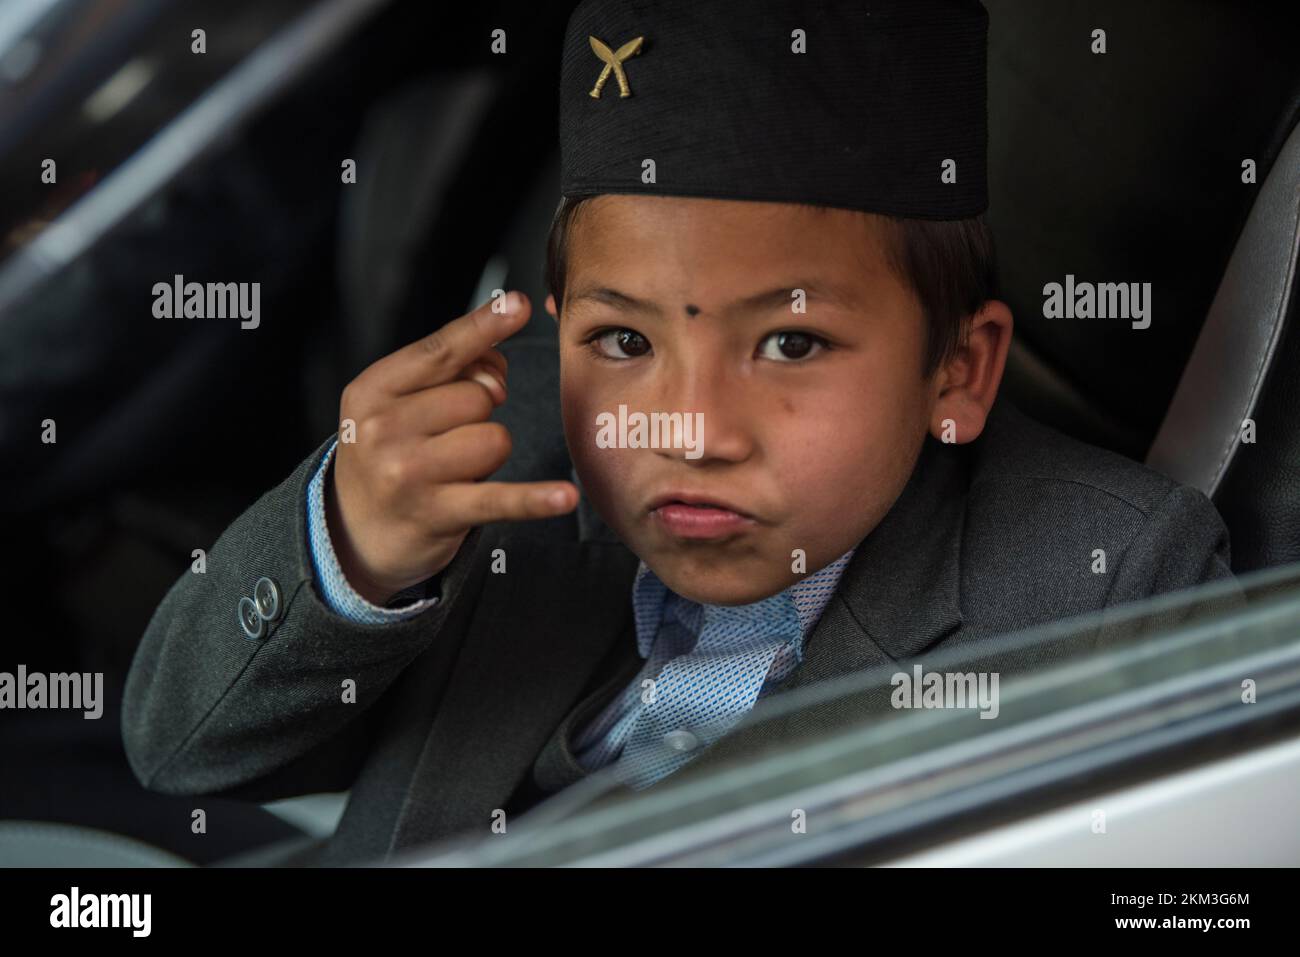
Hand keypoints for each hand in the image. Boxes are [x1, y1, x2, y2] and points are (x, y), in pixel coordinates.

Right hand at [324, 290, 576, 604]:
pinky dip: (536, 499)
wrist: (354, 530)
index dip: (484, 327)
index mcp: (373, 390)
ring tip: (456, 469)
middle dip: (479, 415)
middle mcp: (383, 429)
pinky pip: (502, 498)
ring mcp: (409, 473)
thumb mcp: (397, 403)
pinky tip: (565, 497)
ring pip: (496, 439)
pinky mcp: (437, 514)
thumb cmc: (391, 452)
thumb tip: (497, 374)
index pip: (440, 351)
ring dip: (490, 455)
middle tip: (448, 438)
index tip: (519, 304)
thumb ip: (446, 373)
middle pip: (477, 397)